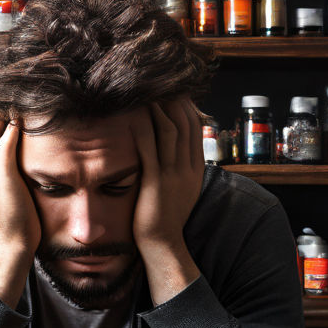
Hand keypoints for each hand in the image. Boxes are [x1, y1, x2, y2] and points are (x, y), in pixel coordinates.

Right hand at [0, 112, 39, 306]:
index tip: (7, 111)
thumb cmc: (12, 221)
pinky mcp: (4, 179)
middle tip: (15, 102)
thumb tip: (11, 161)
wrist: (11, 245)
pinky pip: (5, 145)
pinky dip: (13, 129)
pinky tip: (23, 122)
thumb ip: (1, 176)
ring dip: (4, 115)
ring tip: (20, 106)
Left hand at [130, 101, 203, 303]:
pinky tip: (133, 115)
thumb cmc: (166, 219)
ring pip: (169, 132)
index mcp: (195, 169)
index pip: (194, 128)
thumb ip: (178, 169)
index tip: (174, 89)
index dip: (184, 105)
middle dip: (173, 99)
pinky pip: (149, 150)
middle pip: (184, 124)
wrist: (164, 246)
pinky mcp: (156, 183)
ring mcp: (173, 175)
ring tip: (146, 89)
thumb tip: (174, 152)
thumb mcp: (180, 190)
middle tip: (160, 81)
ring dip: (158, 108)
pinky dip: (141, 129)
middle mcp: (187, 168)